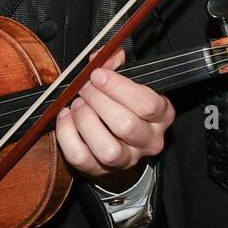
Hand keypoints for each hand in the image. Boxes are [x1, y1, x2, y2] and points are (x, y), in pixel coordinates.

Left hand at [55, 47, 174, 186]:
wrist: (119, 142)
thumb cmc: (124, 105)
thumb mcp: (127, 82)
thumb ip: (115, 64)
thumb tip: (102, 57)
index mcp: (161, 116)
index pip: (147, 104)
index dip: (118, 86)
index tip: (98, 74)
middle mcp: (148, 141)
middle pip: (125, 125)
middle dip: (98, 100)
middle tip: (85, 87)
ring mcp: (126, 160)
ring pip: (107, 148)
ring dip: (86, 120)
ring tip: (78, 104)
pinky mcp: (99, 170)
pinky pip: (80, 156)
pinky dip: (67, 133)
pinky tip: (66, 117)